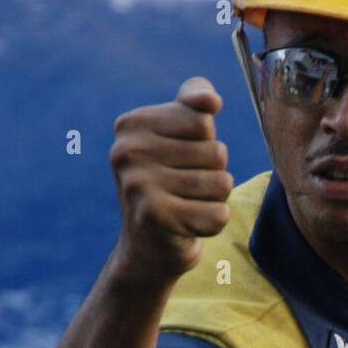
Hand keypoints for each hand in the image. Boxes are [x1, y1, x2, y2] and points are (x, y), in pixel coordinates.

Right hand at [109, 76, 233, 282]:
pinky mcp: (155, 217)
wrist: (149, 247)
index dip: (205, 144)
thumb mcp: (181, 133)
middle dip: (212, 173)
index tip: (179, 161)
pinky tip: (189, 226)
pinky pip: (218, 214)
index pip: (203, 121)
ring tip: (188, 206)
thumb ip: (195, 100)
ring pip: (221, 183)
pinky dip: (213, 223)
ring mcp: (137, 184)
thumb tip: (210, 100)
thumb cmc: (172, 181)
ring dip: (214, 199)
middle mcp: (127, 151)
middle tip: (184, 190)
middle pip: (215, 152)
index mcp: (131, 124)